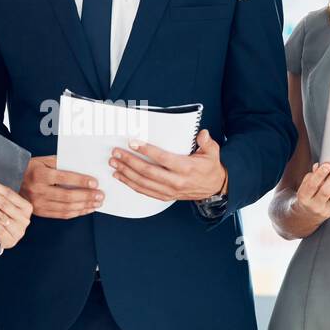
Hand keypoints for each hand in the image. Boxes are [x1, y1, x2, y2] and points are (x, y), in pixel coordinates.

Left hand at [0, 177, 32, 248]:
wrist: (8, 238)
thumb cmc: (7, 217)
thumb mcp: (10, 206)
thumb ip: (3, 196)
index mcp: (27, 207)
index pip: (10, 194)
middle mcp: (25, 219)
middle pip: (5, 204)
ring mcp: (18, 231)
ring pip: (1, 216)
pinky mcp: (10, 240)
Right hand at [20, 156, 102, 218]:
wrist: (12, 181)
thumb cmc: (30, 169)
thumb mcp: (43, 160)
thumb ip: (60, 162)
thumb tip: (81, 166)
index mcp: (40, 175)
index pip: (64, 178)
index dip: (81, 181)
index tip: (94, 182)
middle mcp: (39, 191)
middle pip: (67, 196)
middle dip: (87, 197)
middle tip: (100, 195)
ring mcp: (39, 204)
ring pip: (66, 208)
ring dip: (84, 207)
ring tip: (97, 203)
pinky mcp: (40, 212)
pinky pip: (61, 215)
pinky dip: (76, 213)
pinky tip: (86, 209)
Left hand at [109, 129, 226, 202]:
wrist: (214, 188)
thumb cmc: (210, 168)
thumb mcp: (212, 152)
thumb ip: (206, 142)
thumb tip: (202, 134)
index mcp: (186, 168)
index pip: (163, 158)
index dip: (147, 151)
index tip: (133, 143)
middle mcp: (176, 181)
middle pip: (148, 172)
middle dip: (130, 161)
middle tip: (117, 153)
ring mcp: (169, 191)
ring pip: (143, 183)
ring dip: (126, 173)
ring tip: (114, 163)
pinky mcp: (165, 196)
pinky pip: (144, 191)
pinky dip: (130, 184)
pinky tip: (120, 176)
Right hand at [292, 162, 329, 223]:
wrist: (308, 214)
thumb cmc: (308, 196)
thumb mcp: (305, 186)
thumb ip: (312, 176)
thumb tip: (319, 165)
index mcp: (304, 197)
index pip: (312, 185)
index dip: (319, 175)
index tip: (327, 165)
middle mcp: (314, 205)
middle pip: (325, 191)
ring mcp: (325, 211)